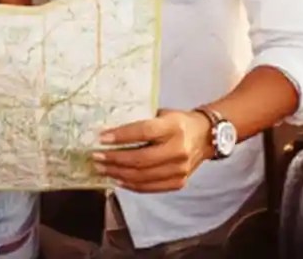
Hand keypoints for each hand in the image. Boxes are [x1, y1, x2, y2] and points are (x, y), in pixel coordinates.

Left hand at [92, 109, 210, 191]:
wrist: (206, 137)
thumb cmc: (178, 122)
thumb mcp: (162, 114)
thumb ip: (141, 122)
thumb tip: (109, 131)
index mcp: (174, 127)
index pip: (143, 132)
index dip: (120, 136)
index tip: (101, 138)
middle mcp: (179, 149)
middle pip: (140, 159)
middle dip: (114, 159)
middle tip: (96, 157)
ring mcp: (180, 169)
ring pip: (142, 176)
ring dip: (118, 173)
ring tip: (102, 169)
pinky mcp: (179, 182)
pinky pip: (149, 187)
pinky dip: (131, 185)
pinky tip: (117, 179)